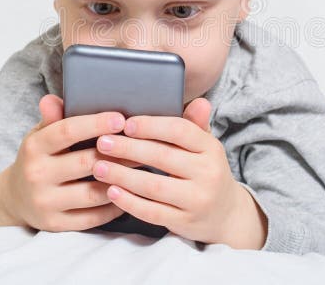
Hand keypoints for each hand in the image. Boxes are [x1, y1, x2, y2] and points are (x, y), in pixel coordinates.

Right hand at [0, 94, 141, 230]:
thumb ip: (53, 118)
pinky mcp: (56, 225)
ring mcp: (46, 203)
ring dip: (122, 181)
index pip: (66, 132)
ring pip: (94, 193)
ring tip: (143, 169)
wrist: (15, 198)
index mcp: (34, 147)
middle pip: (86, 163)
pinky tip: (129, 193)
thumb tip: (53, 99)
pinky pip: (93, 217)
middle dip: (119, 154)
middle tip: (143, 145)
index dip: (95, 124)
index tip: (121, 119)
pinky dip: (115, 206)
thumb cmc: (40, 158)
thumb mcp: (41, 135)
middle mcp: (37, 175)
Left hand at [89, 98, 245, 244]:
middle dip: (128, 149)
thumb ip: (195, 125)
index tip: (125, 124)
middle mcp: (208, 173)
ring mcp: (197, 200)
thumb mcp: (205, 147)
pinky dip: (129, 202)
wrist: (226, 214)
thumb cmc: (205, 171)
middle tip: (102, 142)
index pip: (180, 131)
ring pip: (154, 186)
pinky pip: (152, 212)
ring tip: (99, 167)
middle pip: (163, 157)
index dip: (151, 126)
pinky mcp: (185, 222)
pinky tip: (111, 192)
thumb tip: (198, 101)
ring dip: (122, 176)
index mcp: (211, 148)